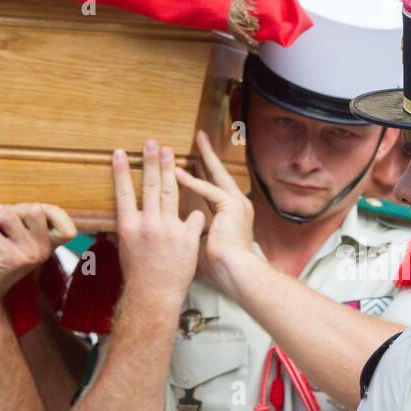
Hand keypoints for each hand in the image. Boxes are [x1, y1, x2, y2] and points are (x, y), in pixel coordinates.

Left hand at [0, 203, 76, 310]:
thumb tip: (14, 201)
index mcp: (48, 246)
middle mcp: (43, 250)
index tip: (22, 210)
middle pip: (38, 210)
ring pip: (11, 217)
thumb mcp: (14, 240)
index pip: (66, 224)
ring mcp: (29, 255)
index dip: (48, 210)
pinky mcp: (9, 259)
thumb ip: (22, 224)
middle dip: (13, 206)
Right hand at [112, 140, 204, 311]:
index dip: (122, 171)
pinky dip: (194, 213)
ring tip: (170, 152)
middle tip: (153, 143)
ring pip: (170, 193)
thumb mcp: (125, 247)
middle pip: (149, 185)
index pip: (123, 192)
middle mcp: (147, 224)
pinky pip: (194, 216)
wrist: (155, 294)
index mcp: (128, 226)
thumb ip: (129, 226)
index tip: (120, 152)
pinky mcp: (187, 237)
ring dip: (170, 170)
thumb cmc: (139, 273)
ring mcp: (168, 230)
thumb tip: (126, 210)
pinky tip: (196, 206)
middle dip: (152, 161)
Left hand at [174, 131, 260, 298]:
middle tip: (200, 137)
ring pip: (216, 175)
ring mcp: (237, 204)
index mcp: (232, 214)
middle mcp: (238, 204)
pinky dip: (193, 182)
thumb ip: (192, 232)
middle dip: (208, 155)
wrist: (235, 273)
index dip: (202, 173)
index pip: (213, 187)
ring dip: (203, 157)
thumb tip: (173, 232)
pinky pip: (208, 191)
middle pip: (218, 174)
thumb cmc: (221, 267)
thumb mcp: (203, 243)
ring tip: (195, 140)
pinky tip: (177, 173)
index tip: (192, 161)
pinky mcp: (232, 207)